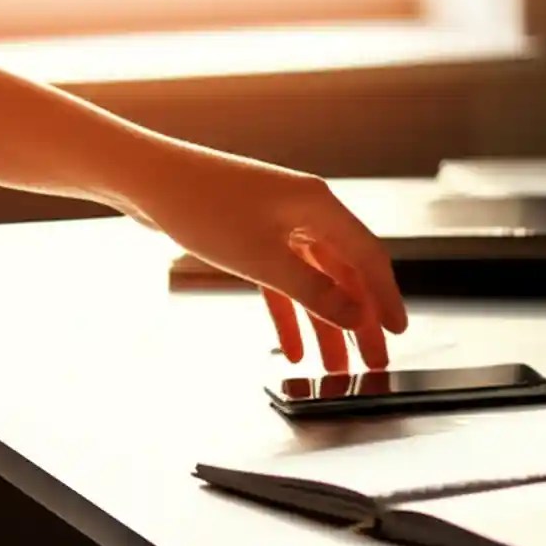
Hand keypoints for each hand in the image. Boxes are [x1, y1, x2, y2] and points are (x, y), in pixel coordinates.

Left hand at [120, 137, 407, 370]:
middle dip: (359, 319)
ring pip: (314, 280)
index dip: (387, 298)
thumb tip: (357, 317)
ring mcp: (278, 222)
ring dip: (324, 323)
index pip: (369, 258)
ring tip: (334, 366)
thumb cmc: (202, 205)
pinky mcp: (252, 234)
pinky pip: (282, 279)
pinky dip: (288, 311)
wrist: (147, 179)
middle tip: (372, 361)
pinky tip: (291, 346)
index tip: (398, 332)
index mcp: (319, 206)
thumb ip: (315, 293)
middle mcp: (305, 211)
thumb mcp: (264, 261)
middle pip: (345, 273)